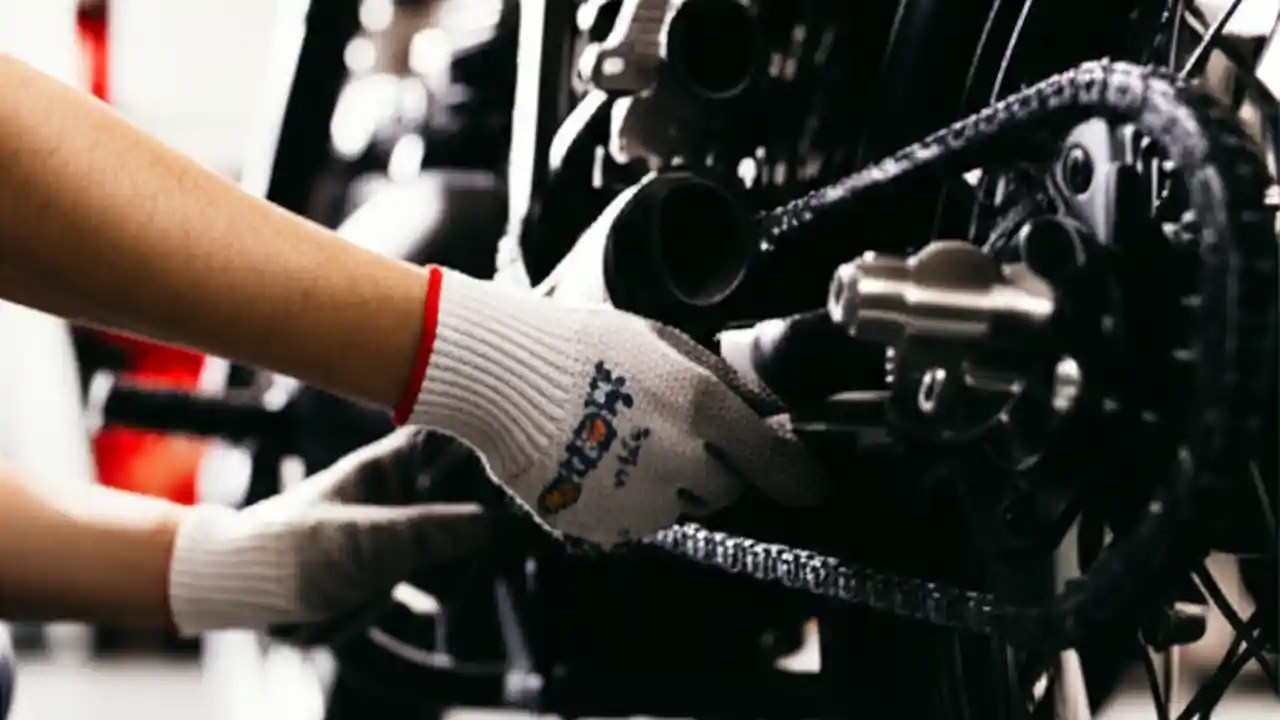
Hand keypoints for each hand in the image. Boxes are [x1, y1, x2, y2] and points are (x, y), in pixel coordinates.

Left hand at [167, 428, 487, 636]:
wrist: (247, 591)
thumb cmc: (289, 553)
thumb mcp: (362, 543)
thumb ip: (428, 531)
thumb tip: (492, 522)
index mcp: (393, 462)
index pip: (460, 441)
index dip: (483, 462)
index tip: (493, 495)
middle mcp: (407, 487)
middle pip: (475, 493)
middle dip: (477, 528)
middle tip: (469, 556)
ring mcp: (408, 523)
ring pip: (468, 534)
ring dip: (462, 564)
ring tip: (438, 588)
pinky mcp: (405, 559)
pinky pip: (450, 566)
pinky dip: (449, 585)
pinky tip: (432, 601)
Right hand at [398, 268, 827, 546]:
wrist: (502, 376)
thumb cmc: (581, 345)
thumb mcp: (664, 342)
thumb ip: (722, 381)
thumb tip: (767, 410)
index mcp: (701, 408)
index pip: (774, 461)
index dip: (799, 478)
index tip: (813, 488)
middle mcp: (679, 460)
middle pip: (726, 489)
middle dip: (714, 469)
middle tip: (671, 435)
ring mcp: (638, 499)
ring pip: (680, 509)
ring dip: (669, 486)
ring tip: (624, 443)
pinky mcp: (602, 526)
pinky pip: (634, 526)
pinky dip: (627, 504)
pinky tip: (598, 462)